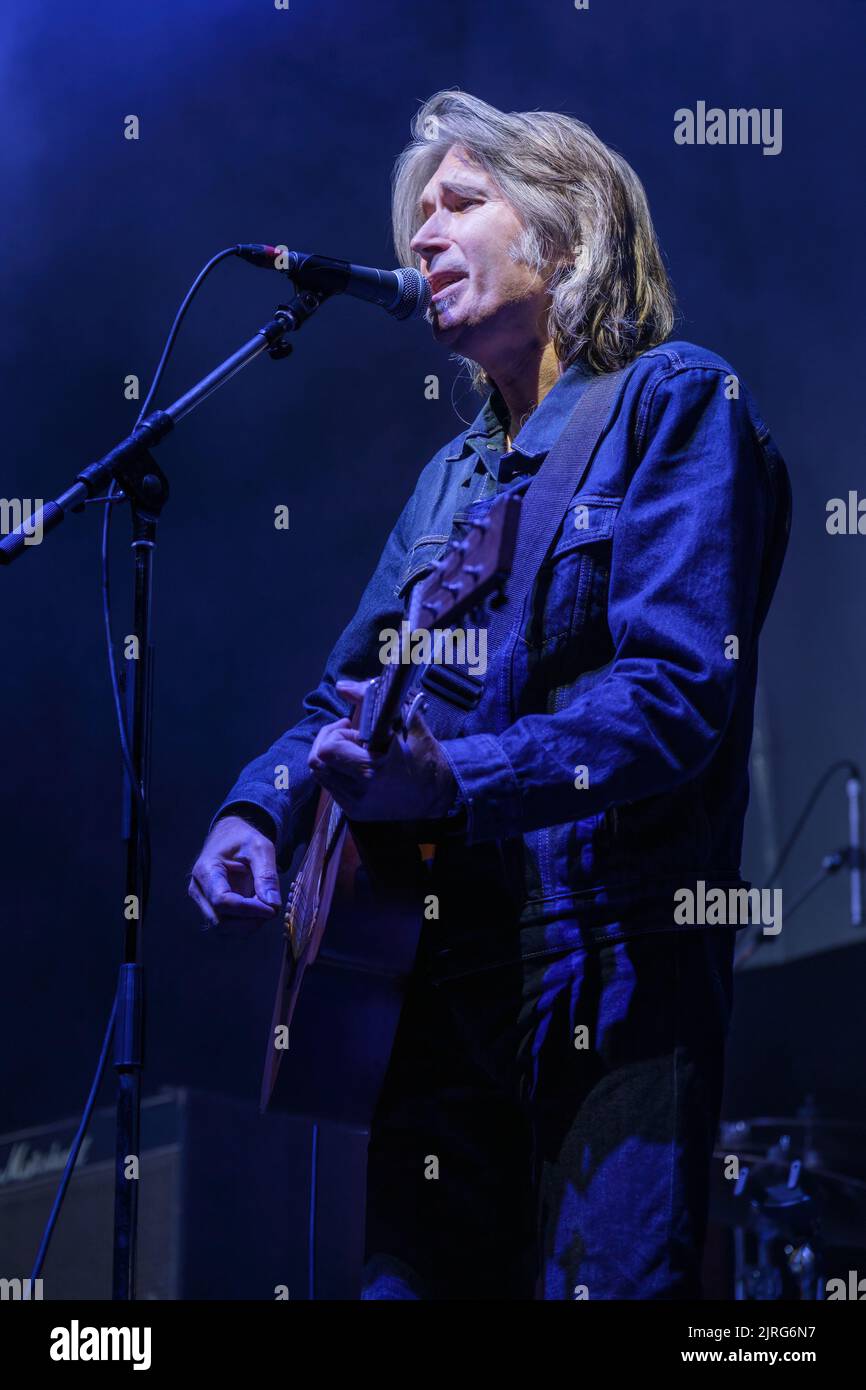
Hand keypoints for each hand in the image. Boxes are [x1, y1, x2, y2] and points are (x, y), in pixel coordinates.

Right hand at [188, 814, 281, 931]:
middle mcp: (198, 889)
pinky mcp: (211, 908)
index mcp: (206, 870)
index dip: (249, 910)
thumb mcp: (260, 848)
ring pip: (223, 928)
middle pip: (220, 921)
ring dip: (248, 924)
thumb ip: (266, 875)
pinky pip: (227, 925)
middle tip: (272, 908)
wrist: (228, 836)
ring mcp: (203, 901)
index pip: (222, 901)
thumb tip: (273, 905)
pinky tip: (258, 908)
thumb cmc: (243, 839)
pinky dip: (245, 923)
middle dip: (250, 921)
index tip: (273, 909)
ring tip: (265, 906)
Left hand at [308, 679, 457, 821]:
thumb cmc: (425, 756)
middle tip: (350, 737)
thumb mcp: (407, 721)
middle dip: (328, 742)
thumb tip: (343, 686)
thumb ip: (372, 699)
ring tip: (352, 751)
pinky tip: (356, 765)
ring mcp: (355, 805)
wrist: (439, 795)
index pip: (328, 750)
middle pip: (317, 761)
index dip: (336, 733)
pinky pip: (330, 786)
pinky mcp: (354, 812)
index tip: (352, 728)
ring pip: (319, 774)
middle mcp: (360, 791)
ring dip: (330, 757)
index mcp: (372, 770)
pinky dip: (336, 770)